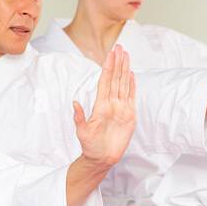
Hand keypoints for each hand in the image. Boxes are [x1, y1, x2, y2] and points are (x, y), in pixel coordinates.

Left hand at [74, 45, 136, 167]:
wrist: (102, 158)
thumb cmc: (91, 146)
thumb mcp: (82, 132)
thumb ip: (79, 117)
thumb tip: (74, 103)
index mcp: (100, 105)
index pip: (105, 81)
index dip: (108, 67)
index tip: (110, 53)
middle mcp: (111, 103)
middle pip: (116, 78)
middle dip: (118, 62)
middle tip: (120, 47)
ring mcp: (121, 108)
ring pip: (123, 84)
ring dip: (125, 70)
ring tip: (127, 55)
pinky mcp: (129, 116)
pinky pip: (131, 97)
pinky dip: (132, 86)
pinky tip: (132, 75)